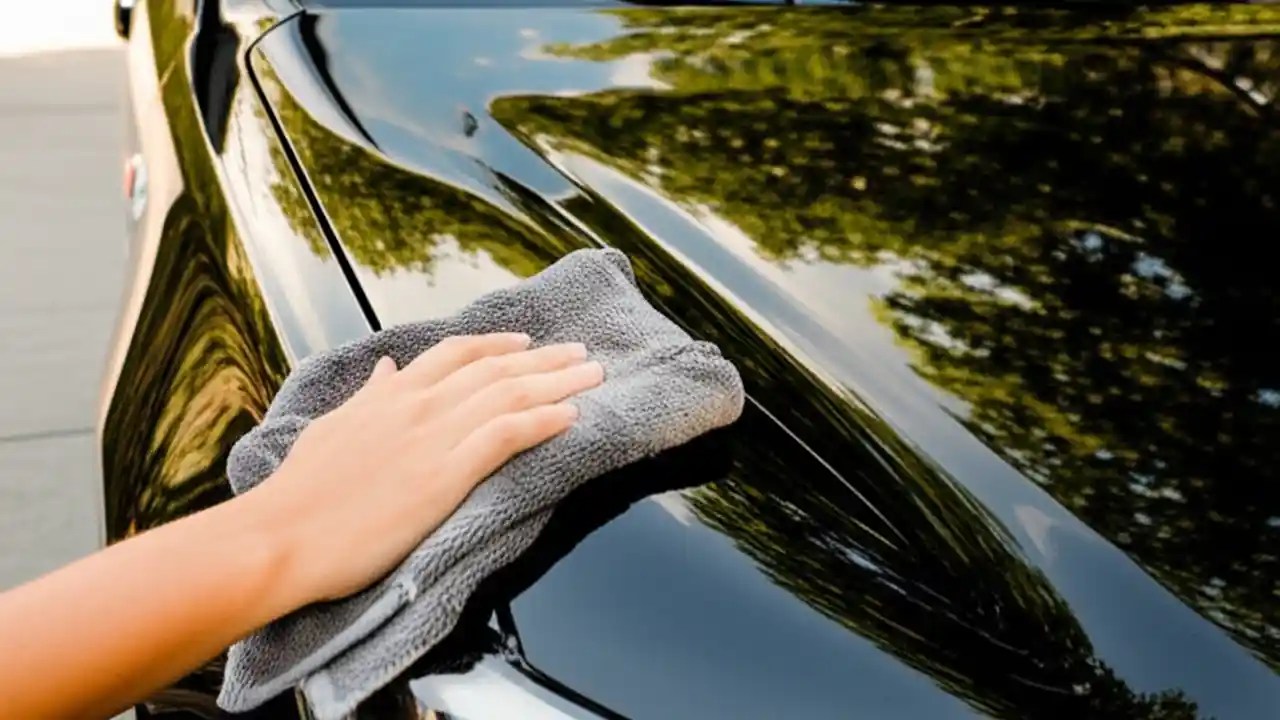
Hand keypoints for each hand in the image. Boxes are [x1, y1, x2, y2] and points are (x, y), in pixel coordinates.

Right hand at [241, 333, 602, 606]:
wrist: (280, 536)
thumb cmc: (299, 493)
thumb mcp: (333, 428)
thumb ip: (369, 397)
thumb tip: (388, 369)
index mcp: (392, 394)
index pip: (456, 354)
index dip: (498, 344)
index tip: (528, 342)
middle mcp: (418, 406)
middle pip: (496, 368)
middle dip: (545, 359)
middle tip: (583, 353)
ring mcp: (433, 438)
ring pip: (509, 394)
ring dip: (558, 382)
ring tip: (594, 375)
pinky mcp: (444, 476)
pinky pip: (506, 436)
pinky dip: (543, 421)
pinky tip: (572, 416)